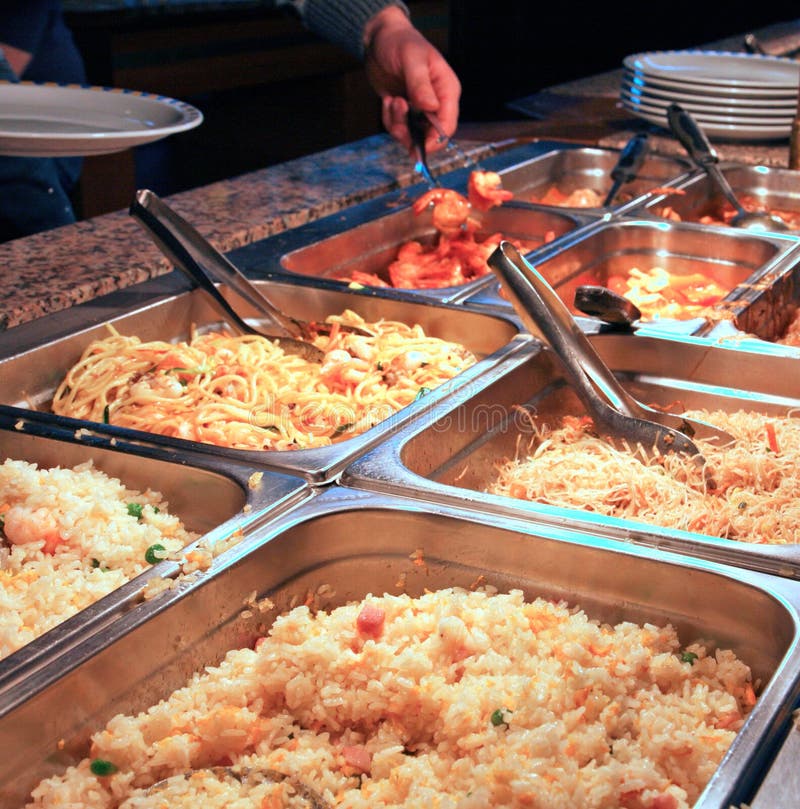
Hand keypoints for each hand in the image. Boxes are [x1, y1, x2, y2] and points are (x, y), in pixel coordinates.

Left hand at [363, 6, 460, 152]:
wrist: (379, 40)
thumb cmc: (400, 43)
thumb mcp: (411, 59)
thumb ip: (420, 84)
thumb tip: (431, 107)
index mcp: (447, 90)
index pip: (448, 125)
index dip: (436, 140)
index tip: (420, 147)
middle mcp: (437, 103)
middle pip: (431, 136)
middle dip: (411, 132)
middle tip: (397, 114)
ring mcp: (420, 110)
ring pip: (412, 136)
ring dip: (397, 124)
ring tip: (391, 100)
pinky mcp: (405, 113)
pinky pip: (398, 129)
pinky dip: (389, 119)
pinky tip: (387, 100)